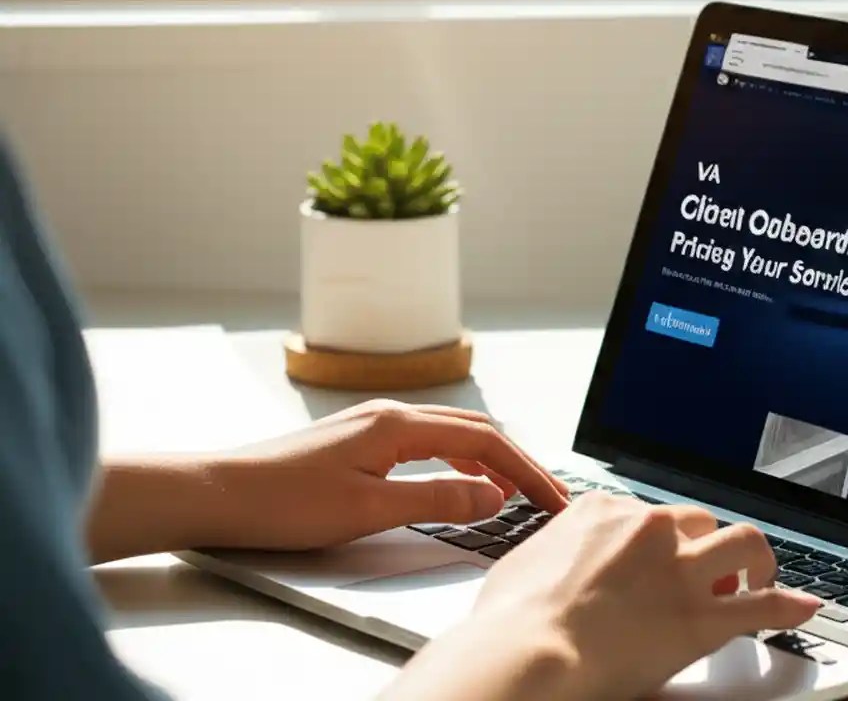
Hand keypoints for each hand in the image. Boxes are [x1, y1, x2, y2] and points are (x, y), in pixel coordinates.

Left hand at [87, 400, 569, 560]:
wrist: (217, 493)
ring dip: (489, 459)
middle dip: (517, 461)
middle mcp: (390, 415)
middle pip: (474, 429)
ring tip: (513, 491)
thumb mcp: (370, 509)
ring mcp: (372, 425)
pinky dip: (457, 460)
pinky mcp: (357, 441)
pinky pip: (426, 442)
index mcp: (399, 426)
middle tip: (545, 494)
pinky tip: (457, 482)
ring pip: (451, 433)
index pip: (485, 442)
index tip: (552, 500)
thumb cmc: (283, 502)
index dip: (526, 472)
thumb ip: (438, 501)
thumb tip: (492, 496)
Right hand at [385, 493, 822, 700]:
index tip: (659, 558)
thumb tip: (556, 558)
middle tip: (703, 576)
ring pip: (744, 544)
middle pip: (699, 523)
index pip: (650, 514)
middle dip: (704, 548)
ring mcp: (681, 570)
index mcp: (605, 512)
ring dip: (756, 560)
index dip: (660, 541)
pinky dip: (789, 607)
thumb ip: (557, 549)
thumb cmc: (511, 619)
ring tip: (758, 577)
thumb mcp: (525, 562)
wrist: (527, 653)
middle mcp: (650, 530)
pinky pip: (763, 606)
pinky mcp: (702, 617)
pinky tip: (803, 609)